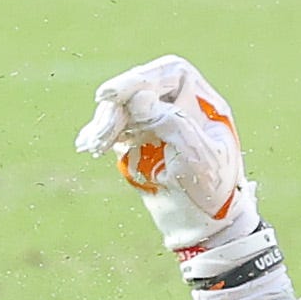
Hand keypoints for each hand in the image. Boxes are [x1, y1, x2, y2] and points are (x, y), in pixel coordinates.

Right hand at [76, 56, 261, 268]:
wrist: (202, 225)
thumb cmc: (212, 190)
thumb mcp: (200, 159)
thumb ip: (175, 125)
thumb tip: (140, 100)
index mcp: (200, 100)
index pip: (168, 74)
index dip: (137, 79)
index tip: (110, 95)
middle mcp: (177, 103)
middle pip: (139, 88)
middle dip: (116, 107)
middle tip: (100, 135)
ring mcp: (155, 119)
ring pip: (123, 107)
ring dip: (105, 123)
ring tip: (92, 146)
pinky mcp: (138, 139)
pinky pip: (115, 127)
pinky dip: (100, 134)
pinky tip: (88, 145)